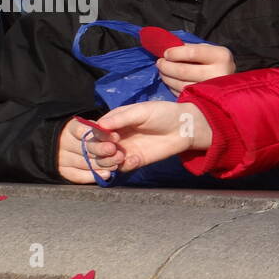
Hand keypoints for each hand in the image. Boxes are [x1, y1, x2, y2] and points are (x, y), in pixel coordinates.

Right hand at [56, 116, 123, 183]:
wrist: (69, 147)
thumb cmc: (87, 135)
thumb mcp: (91, 127)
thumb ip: (100, 130)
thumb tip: (112, 134)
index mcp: (70, 128)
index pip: (83, 131)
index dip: (101, 135)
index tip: (116, 137)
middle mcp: (64, 143)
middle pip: (85, 148)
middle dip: (103, 150)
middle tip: (118, 153)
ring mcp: (63, 158)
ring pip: (85, 163)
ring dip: (103, 164)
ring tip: (116, 164)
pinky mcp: (65, 171)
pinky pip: (79, 176)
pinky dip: (94, 176)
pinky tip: (107, 174)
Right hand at [97, 101, 212, 171]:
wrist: (183, 127)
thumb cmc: (162, 113)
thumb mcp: (140, 111)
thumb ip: (121, 118)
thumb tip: (100, 125)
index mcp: (113, 121)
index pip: (96, 131)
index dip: (98, 135)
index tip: (111, 136)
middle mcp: (115, 137)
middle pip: (96, 147)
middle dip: (99, 150)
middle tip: (112, 148)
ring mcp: (124, 149)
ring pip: (105, 160)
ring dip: (108, 160)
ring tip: (120, 156)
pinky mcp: (135, 160)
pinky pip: (123, 167)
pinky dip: (125, 166)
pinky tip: (134, 160)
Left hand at [156, 43, 235, 95]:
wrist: (232, 82)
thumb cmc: (215, 62)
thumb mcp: (207, 50)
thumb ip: (189, 48)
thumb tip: (167, 48)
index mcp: (220, 56)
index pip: (192, 53)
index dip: (175, 53)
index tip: (166, 53)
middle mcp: (219, 73)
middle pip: (184, 71)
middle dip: (167, 66)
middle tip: (160, 62)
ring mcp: (212, 90)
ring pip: (182, 85)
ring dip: (167, 77)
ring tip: (162, 71)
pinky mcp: (206, 101)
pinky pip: (183, 94)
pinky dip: (173, 87)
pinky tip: (170, 81)